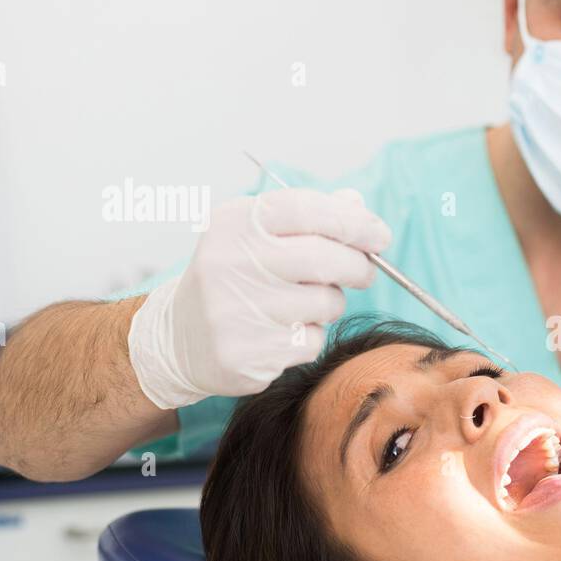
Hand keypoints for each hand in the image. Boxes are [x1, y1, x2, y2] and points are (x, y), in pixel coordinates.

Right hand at [128, 188, 389, 408]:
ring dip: (330, 305)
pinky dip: (310, 337)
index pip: (307, 209)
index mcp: (234, 223)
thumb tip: (358, 206)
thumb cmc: (235, 276)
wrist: (180, 337)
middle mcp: (230, 263)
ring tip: (301, 304)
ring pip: (326, 304)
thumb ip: (309, 217)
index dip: (354, 222)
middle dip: (358, 266)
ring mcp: (236, 311)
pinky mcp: (246, 354)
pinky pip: (312, 341)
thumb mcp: (258, 235)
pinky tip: (280, 333)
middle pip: (325, 259)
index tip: (380, 236)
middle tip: (364, 271)